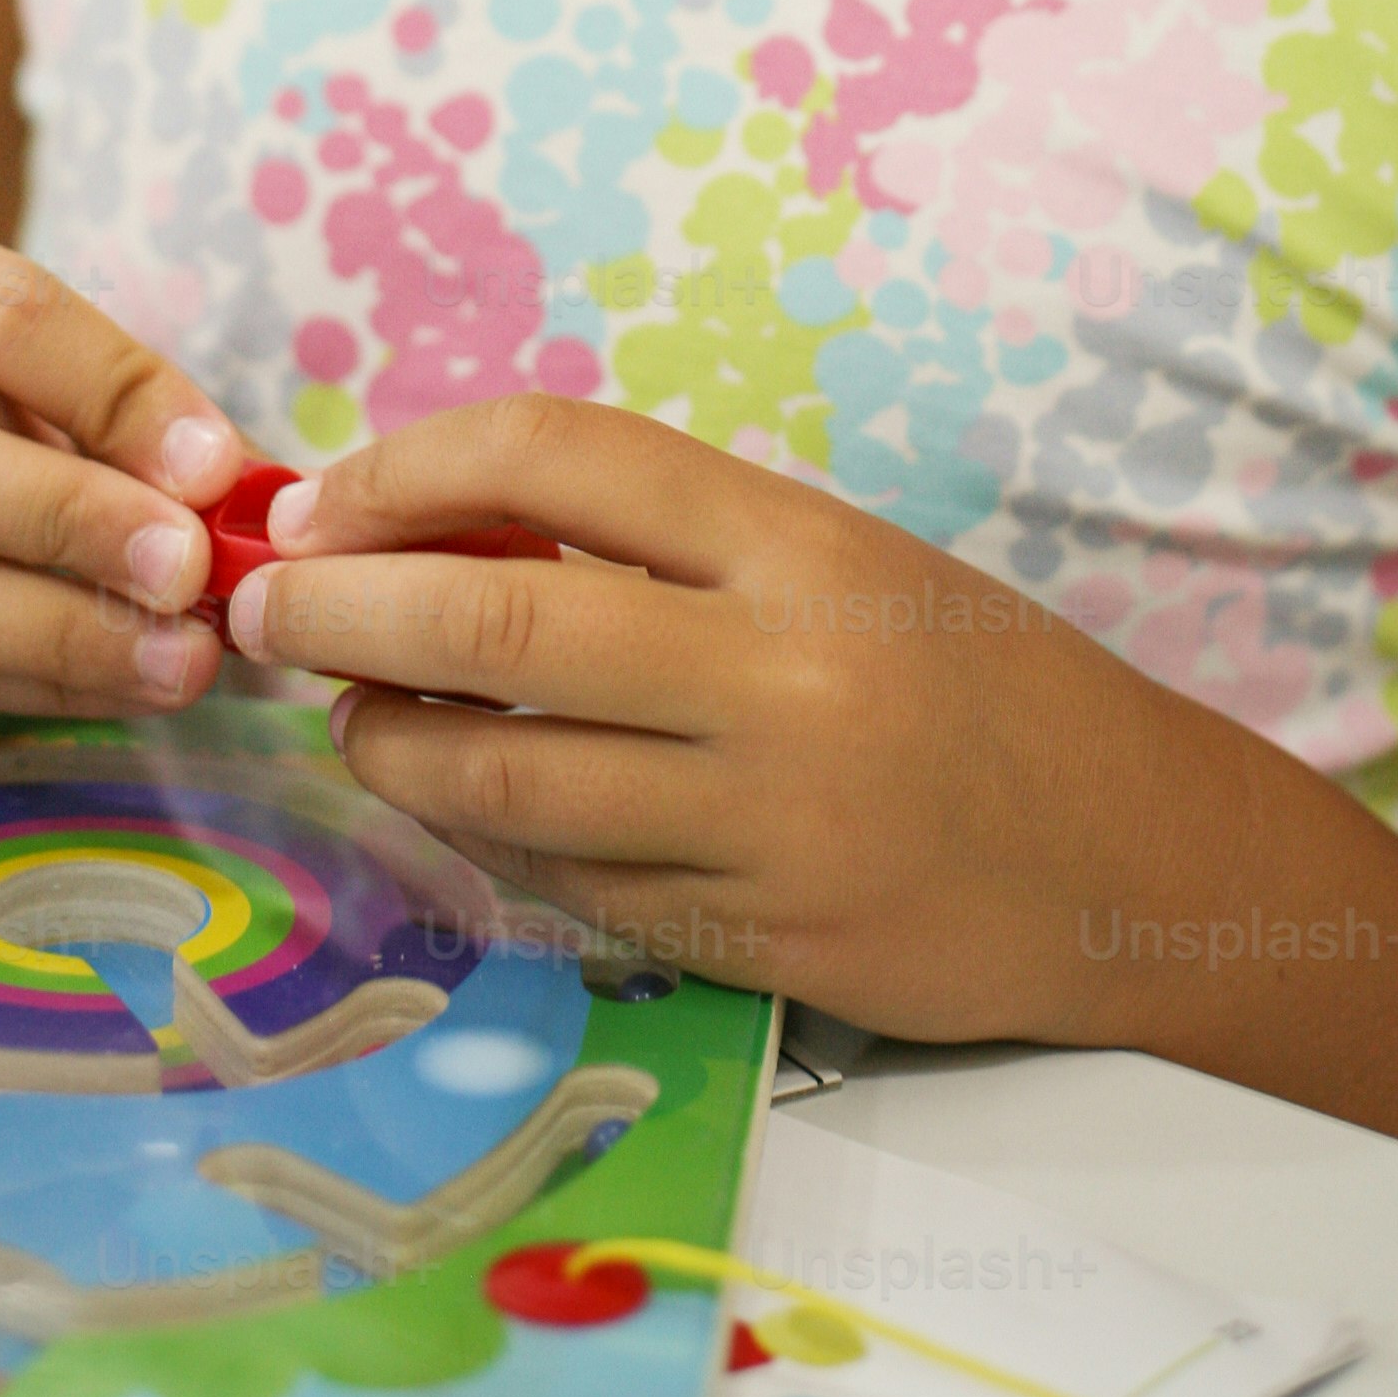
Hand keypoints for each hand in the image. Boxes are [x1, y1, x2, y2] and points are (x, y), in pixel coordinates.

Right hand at [0, 226, 246, 711]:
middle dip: (57, 521)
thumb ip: (131, 406)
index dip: (110, 392)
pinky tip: (126, 687)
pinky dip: (29, 687)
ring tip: (179, 658)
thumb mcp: (38, 354)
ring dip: (52, 634)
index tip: (214, 468)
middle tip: (186, 570)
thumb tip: (248, 492)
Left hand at [225, 394, 1243, 1034]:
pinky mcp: (758, 940)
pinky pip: (571, 889)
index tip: (329, 498)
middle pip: (496, 626)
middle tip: (264, 609)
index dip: (412, 468)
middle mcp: (778, 673)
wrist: (1133, 852)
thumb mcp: (836, 561)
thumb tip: (435, 528)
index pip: (560, 456)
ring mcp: (765, 821)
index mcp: (797, 541)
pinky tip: (453, 804)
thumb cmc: (966, 680)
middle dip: (341, 613)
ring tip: (348, 714)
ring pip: (505, 783)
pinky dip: (483, 841)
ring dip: (387, 744)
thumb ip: (665, 546)